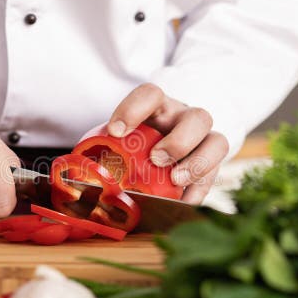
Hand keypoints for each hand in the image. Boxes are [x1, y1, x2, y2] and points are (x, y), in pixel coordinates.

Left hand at [107, 83, 227, 203]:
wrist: (165, 143)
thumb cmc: (135, 141)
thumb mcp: (121, 138)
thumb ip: (105, 152)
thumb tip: (80, 184)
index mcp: (159, 106)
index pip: (150, 95)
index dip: (133, 109)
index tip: (115, 132)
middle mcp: (185, 119)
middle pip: (197, 118)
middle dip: (178, 141)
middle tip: (156, 159)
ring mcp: (204, 140)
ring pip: (217, 142)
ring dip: (197, 164)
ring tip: (175, 181)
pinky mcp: (213, 164)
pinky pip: (215, 175)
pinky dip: (198, 190)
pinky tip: (183, 202)